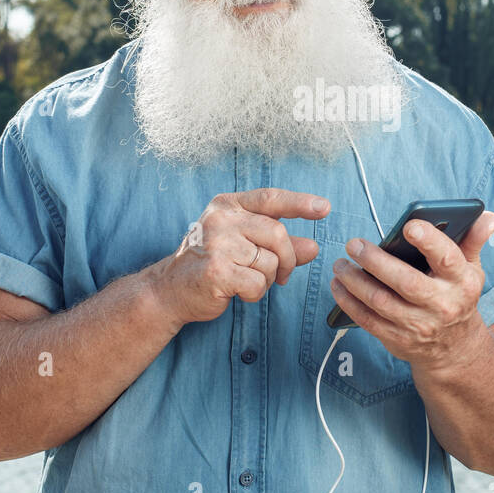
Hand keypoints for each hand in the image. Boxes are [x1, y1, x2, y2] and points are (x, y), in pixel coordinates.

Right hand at [147, 188, 327, 329]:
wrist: (170, 290)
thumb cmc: (211, 263)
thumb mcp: (244, 246)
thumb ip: (278, 244)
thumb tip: (312, 247)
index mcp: (228, 205)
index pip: (270, 199)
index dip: (299, 203)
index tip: (324, 208)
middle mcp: (221, 219)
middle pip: (277, 233)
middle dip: (287, 258)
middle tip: (282, 275)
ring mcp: (217, 244)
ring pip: (269, 261)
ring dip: (268, 279)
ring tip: (249, 281)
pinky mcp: (216, 270)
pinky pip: (258, 283)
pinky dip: (255, 293)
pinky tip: (238, 292)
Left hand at [329, 211, 493, 374]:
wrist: (455, 349)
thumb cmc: (457, 296)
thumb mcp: (471, 269)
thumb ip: (473, 240)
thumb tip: (487, 217)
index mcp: (461, 281)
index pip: (447, 258)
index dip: (429, 241)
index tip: (410, 225)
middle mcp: (441, 305)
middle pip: (405, 282)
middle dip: (375, 261)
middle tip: (353, 244)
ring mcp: (418, 325)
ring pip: (380, 302)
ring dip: (355, 281)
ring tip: (340, 263)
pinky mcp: (398, 340)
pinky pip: (368, 320)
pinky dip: (349, 302)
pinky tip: (338, 285)